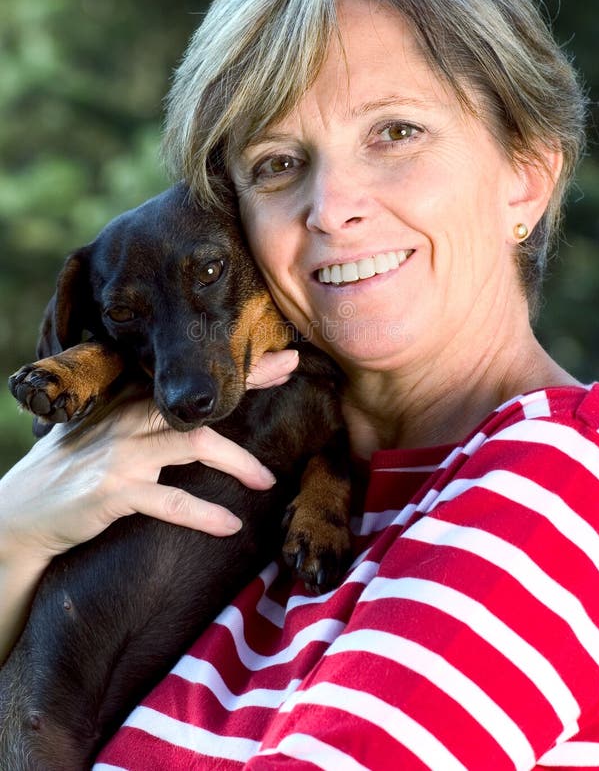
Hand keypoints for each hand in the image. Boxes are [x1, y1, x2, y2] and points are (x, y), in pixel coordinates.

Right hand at [0, 349, 298, 564]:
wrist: (17, 516)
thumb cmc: (64, 474)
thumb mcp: (97, 434)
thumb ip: (134, 418)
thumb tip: (186, 416)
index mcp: (123, 403)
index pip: (183, 379)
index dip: (231, 366)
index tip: (278, 354)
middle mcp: (123, 419)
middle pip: (196, 400)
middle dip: (247, 382)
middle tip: (291, 371)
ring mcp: (118, 454)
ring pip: (192, 444)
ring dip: (237, 462)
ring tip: (266, 480)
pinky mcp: (111, 492)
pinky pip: (170, 501)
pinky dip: (204, 514)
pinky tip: (231, 524)